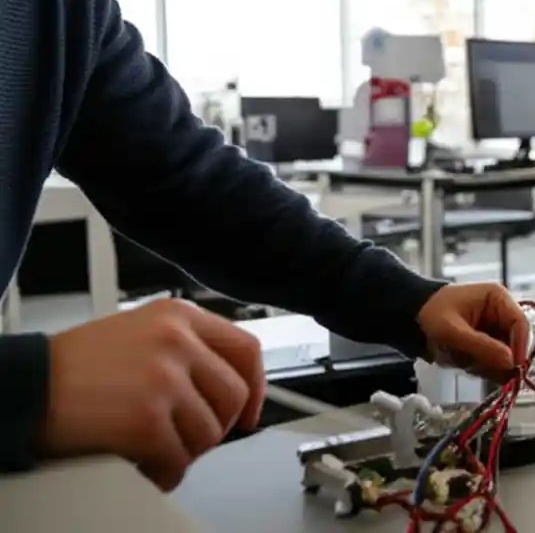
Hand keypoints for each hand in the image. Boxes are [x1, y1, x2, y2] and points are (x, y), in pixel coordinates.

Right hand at [40, 299, 264, 490]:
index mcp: (177, 316)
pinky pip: (180, 461)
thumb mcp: (138, 333)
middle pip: (234, 396)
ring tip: (152, 444)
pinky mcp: (147, 420)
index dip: (256, 386)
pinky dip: (164, 472)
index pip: (245, 348)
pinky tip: (143, 463)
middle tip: (186, 434)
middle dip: (215, 425)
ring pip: (210, 433)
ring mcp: (164, 380)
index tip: (250, 410)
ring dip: (184, 449)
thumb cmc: (73, 368)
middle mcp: (176, 341)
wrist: (24, 388)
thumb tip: (227, 384)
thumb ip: (186, 348)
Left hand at [417, 282, 529, 381]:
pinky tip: (464, 362)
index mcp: (497, 298)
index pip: (520, 324)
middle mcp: (501, 312)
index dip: (520, 348)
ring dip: (486, 364)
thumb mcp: (452, 331)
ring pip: (504, 355)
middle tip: (480, 369)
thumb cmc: (430, 315)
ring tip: (463, 361)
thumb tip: (511, 363)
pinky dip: (480, 367)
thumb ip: (482, 346)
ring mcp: (495, 329)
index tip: (512, 369)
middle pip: (514, 343)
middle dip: (498, 359)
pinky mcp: (487, 343)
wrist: (409, 317)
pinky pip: (493, 361)